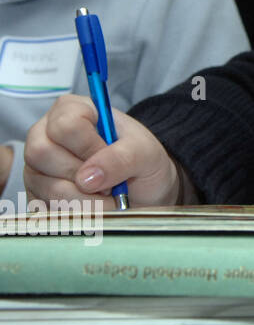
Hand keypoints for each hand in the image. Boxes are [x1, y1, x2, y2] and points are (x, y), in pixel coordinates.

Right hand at [24, 95, 185, 205]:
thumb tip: (87, 178)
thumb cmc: (142, 162)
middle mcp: (45, 136)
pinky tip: (95, 207)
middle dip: (84, 176)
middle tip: (111, 182)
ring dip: (87, 200)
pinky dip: (78, 214)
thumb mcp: (146, 152)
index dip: (89, 146)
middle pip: (42, 153)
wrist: (144, 191)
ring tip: (108, 196)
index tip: (111, 156)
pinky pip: (47, 210)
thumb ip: (122, 157)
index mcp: (71, 110)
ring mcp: (36, 168)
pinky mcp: (36, 197)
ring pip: (47, 187)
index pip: (65, 125)